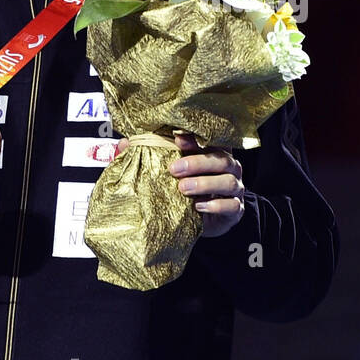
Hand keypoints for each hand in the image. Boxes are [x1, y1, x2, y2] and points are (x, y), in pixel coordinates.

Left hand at [116, 132, 244, 237]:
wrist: (200, 221)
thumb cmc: (184, 190)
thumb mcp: (167, 173)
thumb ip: (148, 157)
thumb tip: (124, 144)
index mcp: (213, 153)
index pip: (210, 140)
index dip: (195, 138)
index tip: (176, 138)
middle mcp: (228, 168)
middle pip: (221, 159)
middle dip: (197, 163)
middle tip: (174, 169)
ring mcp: (234, 189)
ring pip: (228, 181)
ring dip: (205, 184)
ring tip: (183, 189)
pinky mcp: (235, 210)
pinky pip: (232, 206)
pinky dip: (217, 206)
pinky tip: (199, 207)